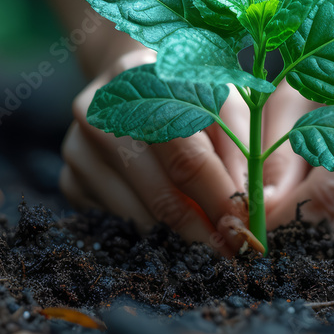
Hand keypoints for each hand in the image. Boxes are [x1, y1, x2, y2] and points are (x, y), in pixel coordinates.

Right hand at [59, 48, 254, 254]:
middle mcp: (100, 111)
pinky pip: (116, 220)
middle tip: (232, 254)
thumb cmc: (191, 92)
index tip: (247, 233)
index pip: (187, 157)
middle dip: (203, 231)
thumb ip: (248, 147)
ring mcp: (78, 146)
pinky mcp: (69, 175)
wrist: (134, 80)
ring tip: (211, 242)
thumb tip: (265, 205)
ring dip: (179, 237)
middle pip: (160, 192)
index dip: (220, 201)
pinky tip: (171, 225)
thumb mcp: (225, 102)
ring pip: (138, 215)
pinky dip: (150, 229)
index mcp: (146, 82)